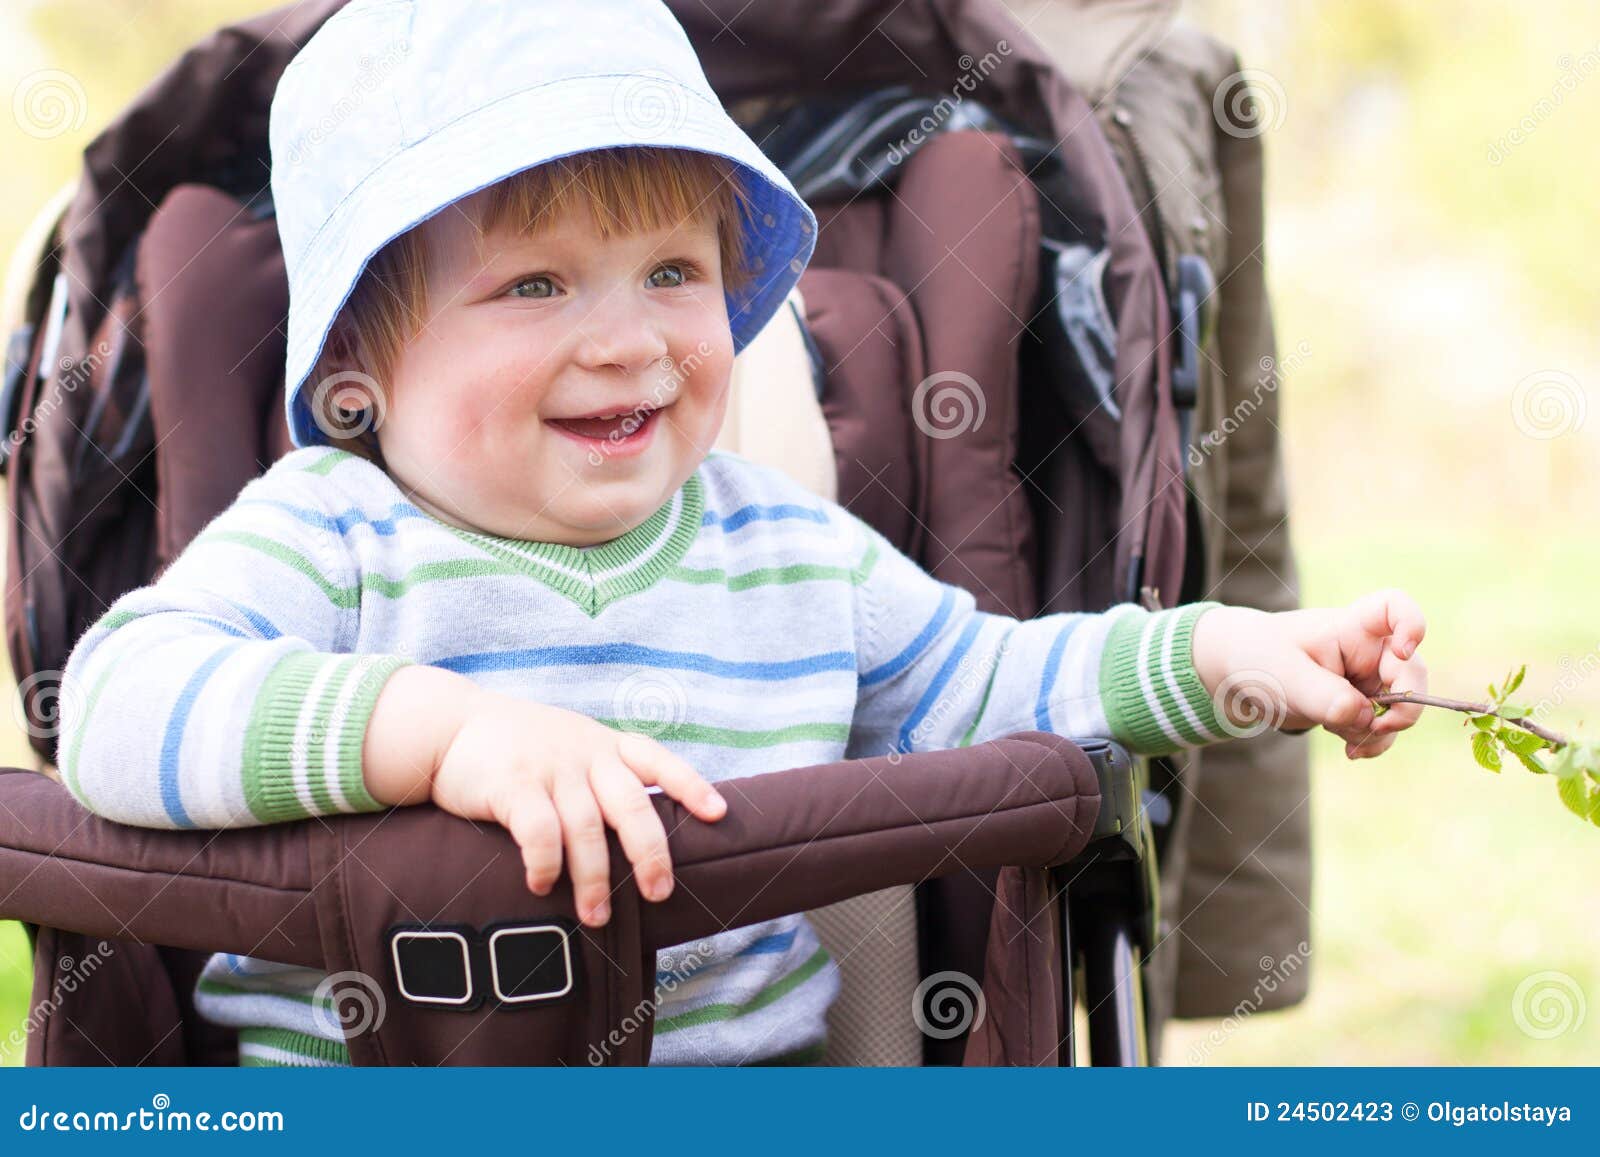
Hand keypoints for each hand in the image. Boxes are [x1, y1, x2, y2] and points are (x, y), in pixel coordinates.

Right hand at [430, 690, 726, 925]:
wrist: (449, 725)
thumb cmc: (517, 747)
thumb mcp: (570, 744)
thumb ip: (602, 774)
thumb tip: (640, 832)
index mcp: (604, 744)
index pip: (657, 759)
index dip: (689, 785)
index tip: (717, 814)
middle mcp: (583, 753)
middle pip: (630, 805)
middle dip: (649, 853)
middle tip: (659, 892)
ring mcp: (549, 768)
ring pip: (586, 829)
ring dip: (594, 878)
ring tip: (597, 915)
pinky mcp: (512, 784)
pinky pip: (539, 831)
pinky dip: (547, 863)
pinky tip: (542, 885)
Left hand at [1191, 588, 1427, 758]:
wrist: (1241, 674)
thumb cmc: (1261, 659)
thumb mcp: (1284, 677)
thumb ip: (1323, 696)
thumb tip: (1367, 718)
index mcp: (1350, 627)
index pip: (1393, 608)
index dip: (1411, 625)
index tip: (1402, 652)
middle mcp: (1368, 649)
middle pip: (1412, 672)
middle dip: (1402, 707)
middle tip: (1375, 728)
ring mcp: (1367, 677)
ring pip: (1401, 706)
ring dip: (1380, 730)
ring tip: (1342, 737)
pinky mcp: (1361, 703)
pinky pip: (1383, 725)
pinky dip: (1372, 741)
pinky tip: (1351, 750)